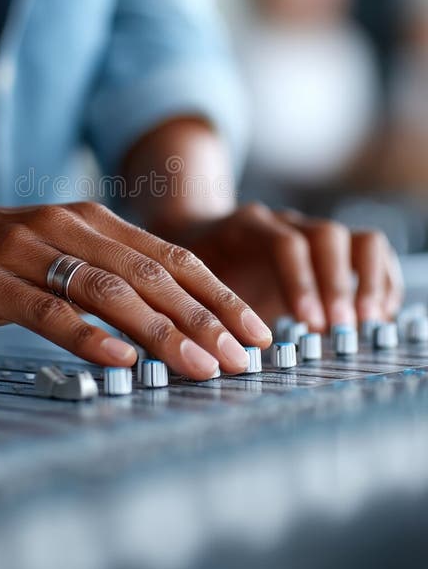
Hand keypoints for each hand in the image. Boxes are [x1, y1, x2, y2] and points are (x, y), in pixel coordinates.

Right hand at [0, 187, 272, 378]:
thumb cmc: (8, 252)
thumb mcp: (69, 250)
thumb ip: (117, 276)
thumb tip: (182, 324)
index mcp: (99, 221)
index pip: (175, 257)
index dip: (221, 295)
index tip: (259, 332)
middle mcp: (73, 228)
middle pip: (153, 275)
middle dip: (206, 319)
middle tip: (244, 358)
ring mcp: (32, 252)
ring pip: (109, 291)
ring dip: (162, 331)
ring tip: (201, 366)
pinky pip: (49, 309)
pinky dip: (89, 334)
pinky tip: (120, 358)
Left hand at [178, 203, 403, 331]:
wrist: (198, 232)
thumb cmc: (191, 265)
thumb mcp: (186, 279)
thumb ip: (200, 304)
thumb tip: (208, 345)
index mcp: (248, 226)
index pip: (286, 243)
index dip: (301, 282)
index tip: (308, 323)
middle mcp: (287, 223)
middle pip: (328, 236)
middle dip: (338, 285)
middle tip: (341, 328)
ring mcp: (313, 232)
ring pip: (359, 239)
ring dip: (370, 282)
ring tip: (369, 322)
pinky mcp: (332, 250)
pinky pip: (370, 253)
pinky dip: (382, 282)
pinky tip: (378, 315)